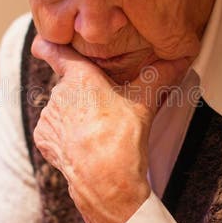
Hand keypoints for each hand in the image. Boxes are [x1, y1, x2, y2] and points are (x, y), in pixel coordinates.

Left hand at [31, 36, 191, 222]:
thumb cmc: (123, 136)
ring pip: (61, 109)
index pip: (57, 53)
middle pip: (69, 86)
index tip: (41, 43)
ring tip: (97, 133)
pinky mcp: (43, 139)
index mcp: (80, 77)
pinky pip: (54, 130)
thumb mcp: (145, 101)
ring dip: (74, 117)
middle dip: (83, 95)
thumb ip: (160, 77)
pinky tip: (84, 145)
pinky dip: (65, 136)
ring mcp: (48, 118)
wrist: (105, 179)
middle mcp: (58, 93)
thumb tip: (180, 60)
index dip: (48, 46)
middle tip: (106, 110)